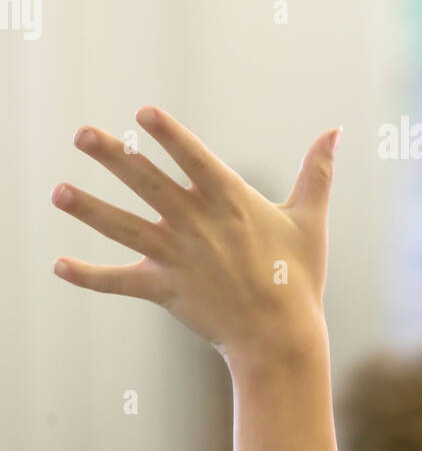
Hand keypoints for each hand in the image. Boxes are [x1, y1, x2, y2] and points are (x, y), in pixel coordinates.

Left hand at [52, 106, 340, 368]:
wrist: (280, 338)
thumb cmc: (300, 276)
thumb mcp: (310, 219)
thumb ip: (318, 171)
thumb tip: (336, 129)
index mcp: (232, 202)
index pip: (194, 159)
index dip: (169, 135)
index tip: (143, 112)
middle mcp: (198, 225)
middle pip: (147, 183)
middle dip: (113, 156)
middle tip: (81, 134)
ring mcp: (178, 258)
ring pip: (124, 228)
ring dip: (89, 209)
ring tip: (57, 192)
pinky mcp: (165, 290)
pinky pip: (119, 283)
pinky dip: (89, 277)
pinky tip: (59, 266)